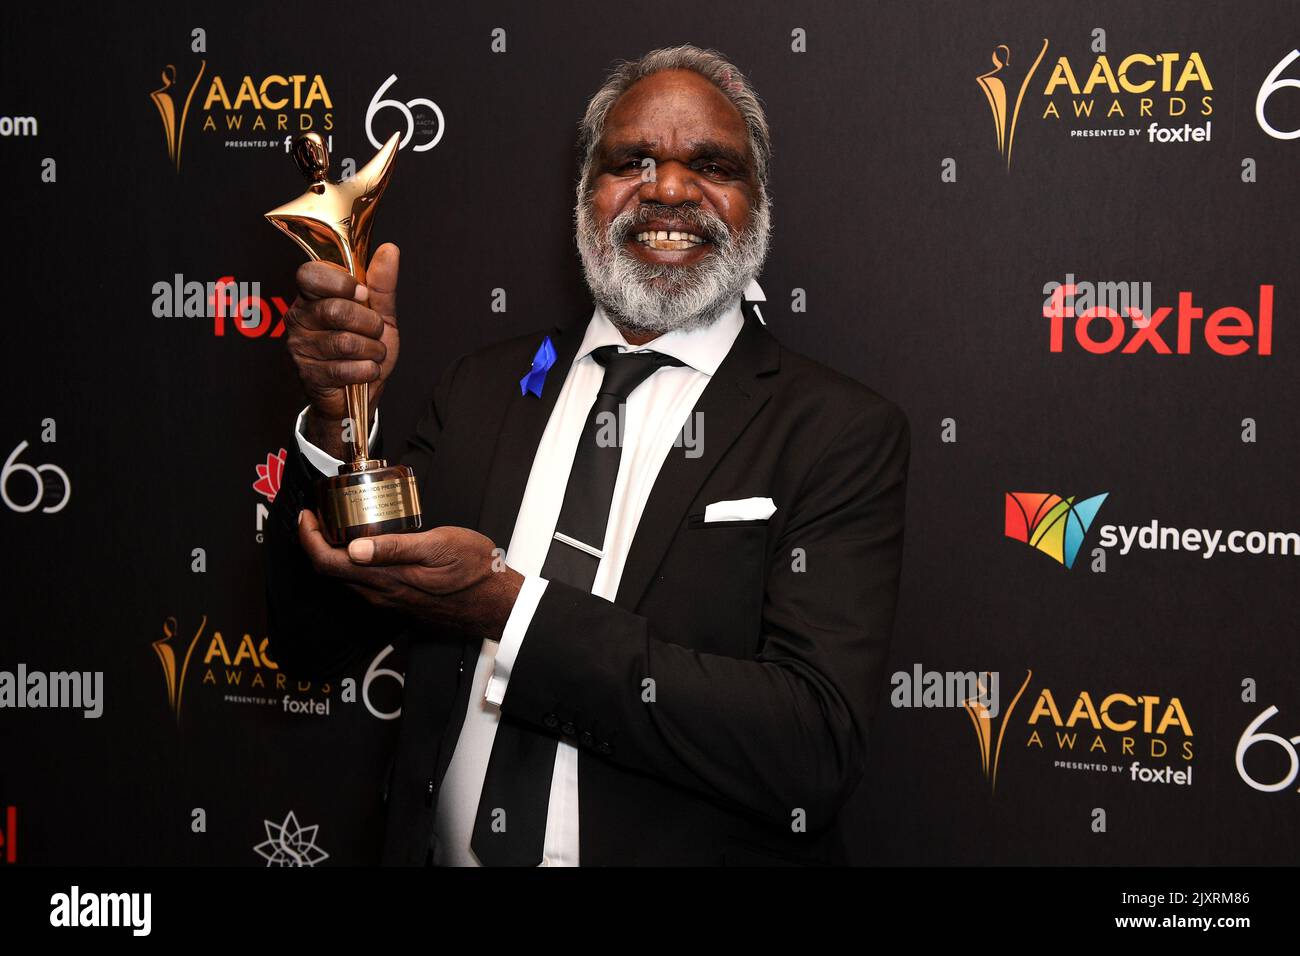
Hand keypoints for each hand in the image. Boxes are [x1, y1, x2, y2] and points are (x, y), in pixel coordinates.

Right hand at [284, 242, 400, 457]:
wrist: (361, 393)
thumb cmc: (365, 350)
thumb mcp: (380, 314)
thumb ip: (382, 285)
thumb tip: (389, 249)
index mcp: (312, 296)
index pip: (311, 275)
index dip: (341, 283)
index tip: (362, 294)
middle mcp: (299, 318)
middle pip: (336, 310)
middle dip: (369, 324)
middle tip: (374, 332)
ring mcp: (300, 347)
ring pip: (344, 342)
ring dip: (372, 350)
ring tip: (371, 354)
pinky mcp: (307, 375)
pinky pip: (345, 369)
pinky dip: (367, 371)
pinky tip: (364, 372)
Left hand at [297, 509, 523, 640]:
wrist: (495, 601)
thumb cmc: (474, 571)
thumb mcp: (438, 547)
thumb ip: (395, 548)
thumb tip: (354, 549)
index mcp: (386, 578)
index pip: (328, 563)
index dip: (309, 538)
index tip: (308, 515)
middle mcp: (381, 593)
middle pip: (331, 571)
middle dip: (317, 542)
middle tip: (320, 515)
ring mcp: (389, 599)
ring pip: (346, 577)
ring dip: (334, 552)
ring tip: (338, 524)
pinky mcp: (399, 599)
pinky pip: (364, 581)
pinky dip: (353, 561)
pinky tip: (366, 544)